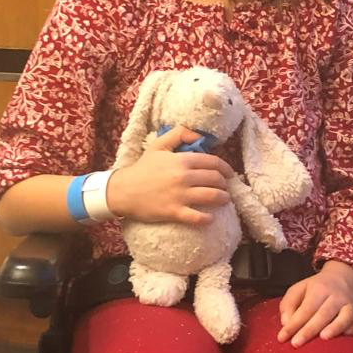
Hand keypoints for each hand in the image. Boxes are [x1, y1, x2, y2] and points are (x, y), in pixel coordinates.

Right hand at [106, 125, 234, 225]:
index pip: (213, 162)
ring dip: (223, 199)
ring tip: (224, 200)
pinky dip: (207, 218)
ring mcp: (180, 195)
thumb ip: (179, 134)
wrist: (122, 190)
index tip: (229, 174)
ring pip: (212, 197)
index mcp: (182, 160)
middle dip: (225, 184)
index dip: (226, 168)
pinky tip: (210, 218)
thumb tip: (199, 135)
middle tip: (226, 187)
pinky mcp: (174, 212)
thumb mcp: (158, 145)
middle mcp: (184, 177)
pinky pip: (198, 217)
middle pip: (215, 180)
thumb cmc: (142, 168)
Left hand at [278, 260, 352, 345]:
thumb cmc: (316, 289)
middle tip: (296, 344)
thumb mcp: (298, 289)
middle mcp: (336, 296)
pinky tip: (346, 335)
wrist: (343, 277)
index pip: (305, 308)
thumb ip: (288, 305)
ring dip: (336, 327)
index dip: (293, 324)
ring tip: (324, 338)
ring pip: (346, 316)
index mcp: (319, 289)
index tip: (282, 338)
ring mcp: (350, 304)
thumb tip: (286, 323)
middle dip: (309, 329)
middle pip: (324, 313)